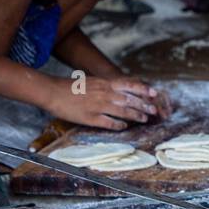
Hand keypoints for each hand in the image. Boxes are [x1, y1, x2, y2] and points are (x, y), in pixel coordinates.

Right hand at [43, 75, 158, 129]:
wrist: (53, 92)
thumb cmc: (72, 87)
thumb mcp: (93, 82)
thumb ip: (107, 86)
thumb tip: (122, 91)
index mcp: (104, 83)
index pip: (129, 85)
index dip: (143, 90)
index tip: (154, 93)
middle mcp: (104, 94)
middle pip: (130, 100)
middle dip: (144, 106)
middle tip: (154, 110)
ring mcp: (98, 106)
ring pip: (123, 112)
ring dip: (136, 116)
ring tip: (144, 119)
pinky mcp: (91, 118)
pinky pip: (110, 123)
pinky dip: (119, 125)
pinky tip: (124, 127)